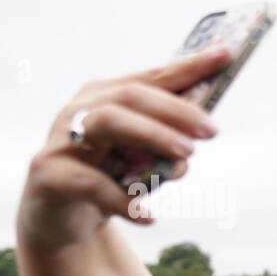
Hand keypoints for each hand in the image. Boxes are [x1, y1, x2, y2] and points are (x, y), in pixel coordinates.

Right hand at [17, 47, 231, 249]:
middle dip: (175, 110)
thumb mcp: (143, 158)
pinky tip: (148, 215)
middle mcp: (82, 110)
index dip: (189, 66)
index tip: (226, 54)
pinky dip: (123, 200)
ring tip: (185, 159)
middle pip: (130, 96)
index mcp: (107, 97)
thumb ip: (169, 141)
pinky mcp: (50, 175)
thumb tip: (204, 129)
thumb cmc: (109, 179)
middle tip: (211, 131)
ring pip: (108, 123)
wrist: (65, 221)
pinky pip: (90, 183)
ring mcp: (62, 139)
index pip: (153, 77)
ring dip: (152, 136)